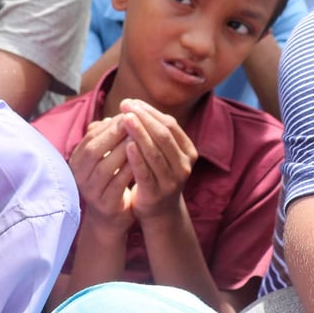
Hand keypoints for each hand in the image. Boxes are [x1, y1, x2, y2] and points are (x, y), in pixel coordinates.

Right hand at [67, 115, 135, 232]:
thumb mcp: (104, 159)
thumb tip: (116, 116)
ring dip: (123, 151)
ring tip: (140, 138)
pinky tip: (143, 161)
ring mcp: (90, 192)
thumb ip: (107, 140)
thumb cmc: (110, 181)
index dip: (107, 126)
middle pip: (93, 151)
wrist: (110, 216)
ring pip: (105, 168)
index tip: (127, 114)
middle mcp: (78, 176)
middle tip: (134, 123)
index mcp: (76, 161)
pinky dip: (129, 171)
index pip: (89, 138)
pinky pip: (118, 185)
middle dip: (114, 135)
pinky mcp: (105, 205)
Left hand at [118, 99, 196, 220]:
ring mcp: (172, 180)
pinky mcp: (157, 193)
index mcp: (188, 151)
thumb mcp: (162, 153)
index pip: (170, 125)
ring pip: (155, 153)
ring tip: (125, 119)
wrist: (159, 211)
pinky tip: (126, 145)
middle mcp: (184, 165)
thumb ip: (154, 133)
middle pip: (163, 136)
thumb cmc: (157, 175)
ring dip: (139, 133)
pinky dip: (137, 158)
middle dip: (143, 118)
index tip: (131, 101)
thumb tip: (134, 105)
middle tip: (125, 105)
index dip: (150, 112)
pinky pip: (146, 172)